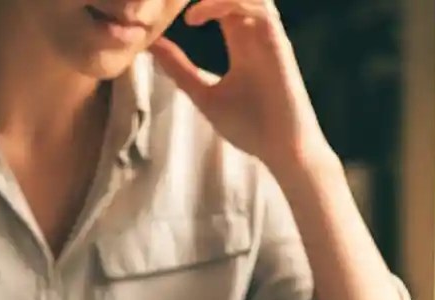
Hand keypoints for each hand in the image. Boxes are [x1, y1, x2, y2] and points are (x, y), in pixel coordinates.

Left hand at [149, 0, 331, 176]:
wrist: (283, 150)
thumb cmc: (250, 127)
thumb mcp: (203, 94)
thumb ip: (179, 68)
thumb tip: (151, 46)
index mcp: (242, 43)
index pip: (223, 3)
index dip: (199, 0)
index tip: (165, 7)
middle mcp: (257, 33)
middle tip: (171, 0)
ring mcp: (269, 36)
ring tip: (187, 11)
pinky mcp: (278, 42)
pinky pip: (258, 6)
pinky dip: (227, 2)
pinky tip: (198, 17)